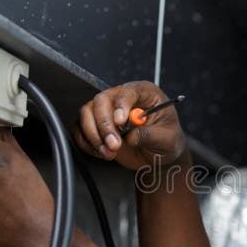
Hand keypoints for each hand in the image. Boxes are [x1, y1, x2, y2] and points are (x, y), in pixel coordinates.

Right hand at [73, 81, 187, 170]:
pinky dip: (86, 142)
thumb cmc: (167, 141)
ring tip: (109, 153)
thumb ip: (149, 136)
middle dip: (104, 125)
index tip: (120, 122)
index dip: (122, 104)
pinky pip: (79, 128)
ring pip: (86, 113)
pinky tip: (101, 152)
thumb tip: (130, 136)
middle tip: (114, 145)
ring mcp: (107, 110)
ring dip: (94, 135)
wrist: (159, 155)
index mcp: (145, 93)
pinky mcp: (96, 125)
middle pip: (101, 100)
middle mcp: (122, 98)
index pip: (128, 91)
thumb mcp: (167, 139)